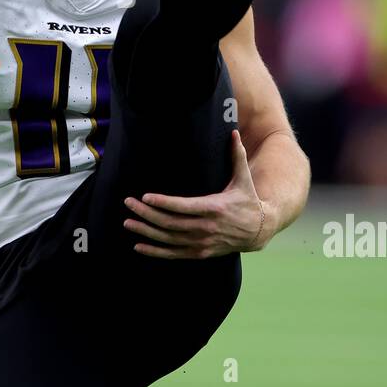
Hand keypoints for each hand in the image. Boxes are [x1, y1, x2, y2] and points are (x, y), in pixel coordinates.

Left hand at [123, 130, 271, 257]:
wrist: (258, 230)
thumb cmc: (247, 200)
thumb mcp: (244, 178)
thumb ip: (237, 155)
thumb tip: (233, 132)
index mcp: (214, 208)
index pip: (184, 207)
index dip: (164, 203)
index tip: (145, 197)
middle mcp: (206, 228)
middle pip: (170, 223)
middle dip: (147, 213)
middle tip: (128, 203)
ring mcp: (202, 243)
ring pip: (169, 239)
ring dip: (146, 231)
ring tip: (128, 222)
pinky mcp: (200, 253)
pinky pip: (173, 254)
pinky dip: (155, 252)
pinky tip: (138, 246)